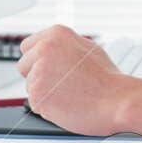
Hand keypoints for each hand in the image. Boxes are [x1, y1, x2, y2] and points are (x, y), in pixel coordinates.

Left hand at [17, 25, 141, 137]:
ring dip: (45, 93)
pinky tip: (67, 104)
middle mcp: (44, 50)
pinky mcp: (37, 95)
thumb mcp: (87, 48)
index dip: (38, 60)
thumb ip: (63, 46)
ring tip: (70, 94)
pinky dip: (48, 108)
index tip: (49, 68)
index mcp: (55, 35)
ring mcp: (39, 72)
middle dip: (37, 76)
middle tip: (60, 84)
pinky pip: (35, 104)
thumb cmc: (108, 79)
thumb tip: (49, 49)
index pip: (27, 46)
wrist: (118, 101)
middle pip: (23, 66)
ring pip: (29, 86)